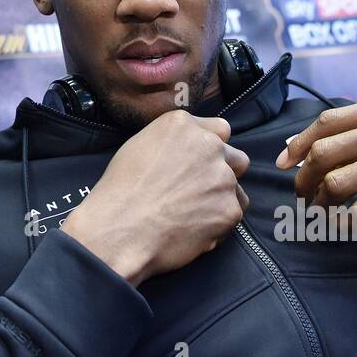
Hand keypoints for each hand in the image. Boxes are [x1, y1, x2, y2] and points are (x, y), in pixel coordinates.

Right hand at [62, 109, 249, 285]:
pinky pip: (232, 215)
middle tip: (198, 192)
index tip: (200, 163)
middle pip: (236, 158)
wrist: (120, 229)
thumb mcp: (139, 147)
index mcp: (183, 125)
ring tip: (193, 215)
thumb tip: (186, 152)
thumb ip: (173, 143)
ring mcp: (223, 177)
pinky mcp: (230, 209)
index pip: (220, 129)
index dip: (211, 148)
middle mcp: (208, 145)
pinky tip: (192, 231)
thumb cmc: (120, 190)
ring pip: (236, 189)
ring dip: (221, 200)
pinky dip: (217, 224)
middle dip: (223, 173)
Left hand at [275, 89, 356, 259]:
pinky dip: (340, 223)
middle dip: (304, 177)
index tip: (284, 163)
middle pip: (326, 151)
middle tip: (302, 194)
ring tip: (323, 209)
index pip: (328, 121)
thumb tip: (297, 145)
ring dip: (320, 201)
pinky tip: (339, 226)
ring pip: (337, 183)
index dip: (299, 144)